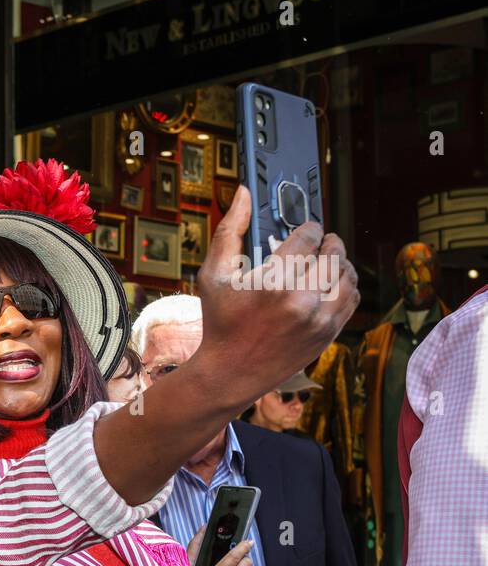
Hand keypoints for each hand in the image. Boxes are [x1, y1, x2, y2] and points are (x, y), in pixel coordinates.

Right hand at [191, 185, 358, 407]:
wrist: (230, 374)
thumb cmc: (220, 323)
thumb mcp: (214, 275)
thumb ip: (229, 231)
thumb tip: (244, 192)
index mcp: (273, 282)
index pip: (309, 236)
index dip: (309, 227)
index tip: (304, 229)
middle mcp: (301, 300)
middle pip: (333, 252)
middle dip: (327, 242)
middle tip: (319, 241)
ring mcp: (319, 319)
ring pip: (347, 275)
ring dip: (339, 262)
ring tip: (326, 260)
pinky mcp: (329, 333)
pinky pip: (351, 298)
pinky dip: (345, 285)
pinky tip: (331, 283)